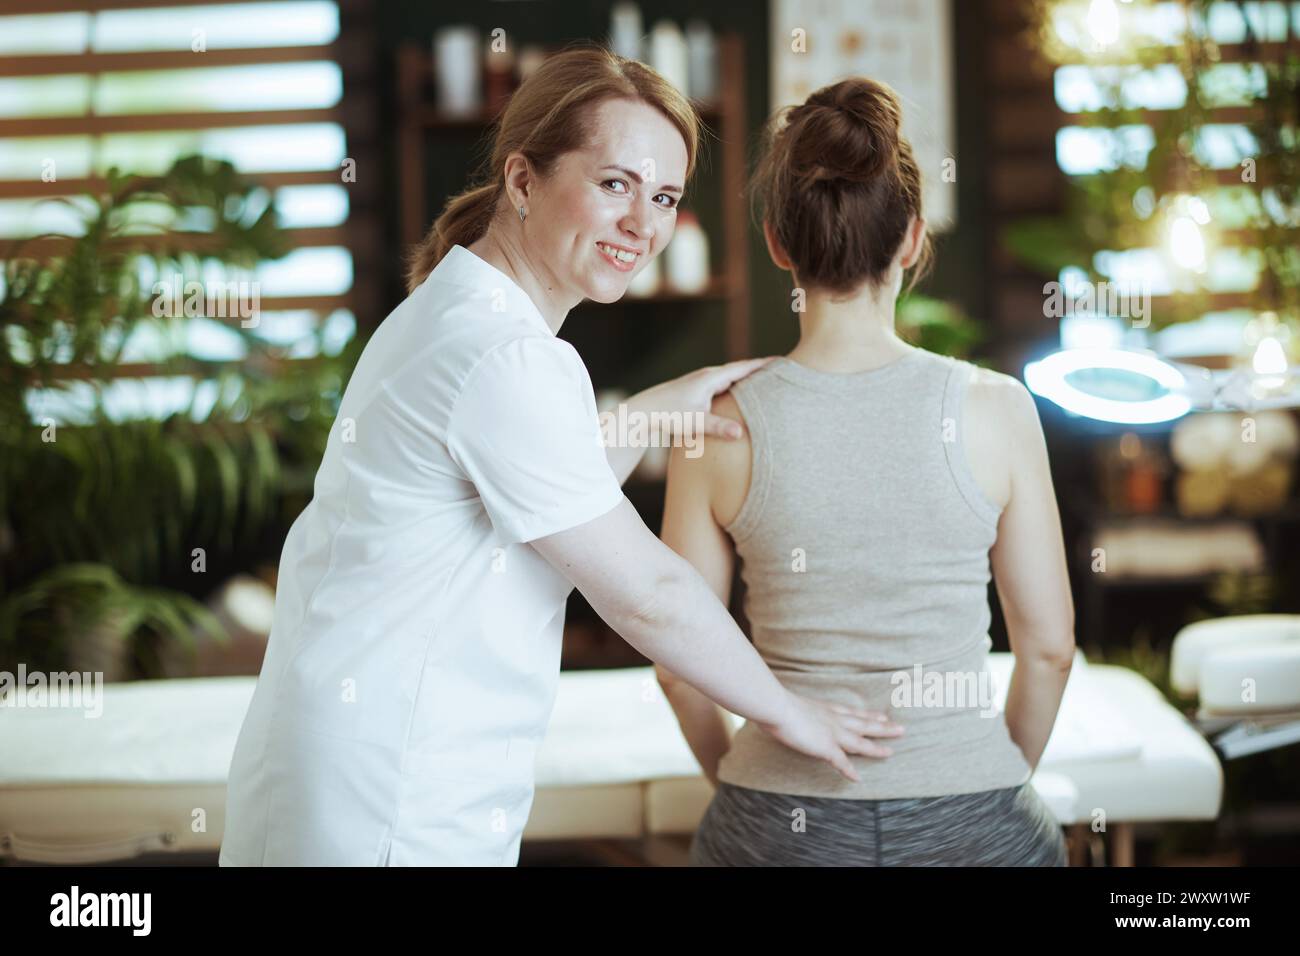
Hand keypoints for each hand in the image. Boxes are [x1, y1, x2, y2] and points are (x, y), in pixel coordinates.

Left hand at [636, 357, 775, 441]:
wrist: (643, 412)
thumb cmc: (668, 415)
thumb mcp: (696, 423)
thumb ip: (719, 427)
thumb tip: (741, 434)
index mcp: (711, 378)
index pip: (744, 367)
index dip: (765, 365)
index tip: (784, 361)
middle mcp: (708, 376)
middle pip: (741, 370)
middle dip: (761, 370)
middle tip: (784, 371)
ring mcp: (702, 383)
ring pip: (731, 378)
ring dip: (748, 379)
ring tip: (769, 382)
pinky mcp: (697, 392)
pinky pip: (724, 386)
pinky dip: (737, 388)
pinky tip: (742, 396)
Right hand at [759, 692, 903, 782]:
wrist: (776, 706)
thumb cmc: (777, 702)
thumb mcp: (792, 703)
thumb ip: (797, 710)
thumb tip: (792, 713)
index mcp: (826, 709)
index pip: (854, 712)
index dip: (869, 715)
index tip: (883, 716)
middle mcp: (833, 720)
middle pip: (865, 724)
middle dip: (884, 727)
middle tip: (901, 729)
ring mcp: (831, 733)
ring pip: (860, 742)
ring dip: (876, 747)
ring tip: (890, 752)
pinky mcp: (824, 747)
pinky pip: (841, 762)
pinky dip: (849, 770)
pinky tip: (857, 778)